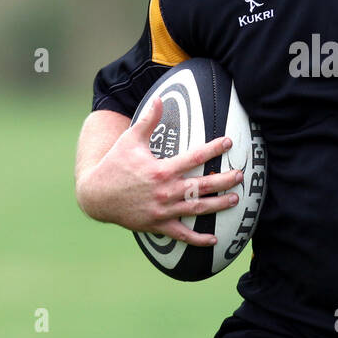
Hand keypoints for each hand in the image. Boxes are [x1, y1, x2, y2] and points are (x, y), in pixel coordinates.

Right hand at [75, 96, 244, 244]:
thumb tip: (159, 98)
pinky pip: (182, 235)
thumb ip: (148, 120)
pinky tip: (214, 239)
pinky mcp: (158, 225)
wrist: (97, 196)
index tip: (228, 142)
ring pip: (197, 209)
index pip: (194, 157)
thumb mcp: (130, 140)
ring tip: (235, 199)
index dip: (213, 149)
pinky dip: (198, 240)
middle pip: (202, 186)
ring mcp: (163, 210)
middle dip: (224, 181)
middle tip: (240, 175)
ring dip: (218, 205)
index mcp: (161, 170)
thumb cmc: (114, 165)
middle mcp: (165, 191)